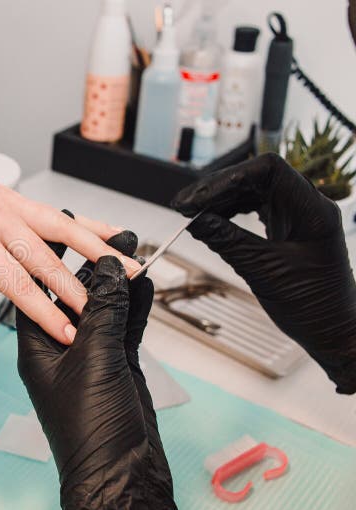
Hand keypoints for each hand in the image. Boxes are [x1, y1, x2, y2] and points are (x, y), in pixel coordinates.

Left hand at [0, 137, 141, 345]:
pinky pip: (59, 212)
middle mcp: (0, 219)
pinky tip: (114, 232)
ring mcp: (14, 205)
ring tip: (130, 269)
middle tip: (102, 315)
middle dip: (77, 290)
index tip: (66, 333)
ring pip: (64, 229)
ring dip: (99, 250)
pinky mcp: (20, 198)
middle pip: (47, 259)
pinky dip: (89, 222)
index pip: (16, 282)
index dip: (44, 311)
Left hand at [16, 250, 176, 509]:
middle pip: (74, 294)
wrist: (122, 477)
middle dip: (93, 263)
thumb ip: (100, 311)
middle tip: (112, 234)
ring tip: (133, 249)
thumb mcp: (93, 360)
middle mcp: (60, 350)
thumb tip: (105, 269)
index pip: (38, 289)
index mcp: (37, 348)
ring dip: (119, 281)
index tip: (63, 225)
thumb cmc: (90, 432)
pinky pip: (125, 329)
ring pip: (104, 309)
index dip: (50, 255)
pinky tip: (145, 287)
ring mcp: (90, 360)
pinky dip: (136, 307)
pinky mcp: (117, 370)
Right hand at [172, 153, 355, 393]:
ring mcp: (298, 215)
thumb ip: (227, 241)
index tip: (198, 197)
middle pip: (257, 177)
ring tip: (192, 213)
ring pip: (254, 191)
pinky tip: (211, 220)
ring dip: (221, 199)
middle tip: (184, 205)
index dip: (228, 177)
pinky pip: (256, 208)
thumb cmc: (312, 306)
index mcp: (312, 210)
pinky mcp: (288, 227)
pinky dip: (231, 212)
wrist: (332, 331)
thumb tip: (194, 220)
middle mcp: (308, 206)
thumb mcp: (263, 272)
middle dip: (218, 188)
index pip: (268, 169)